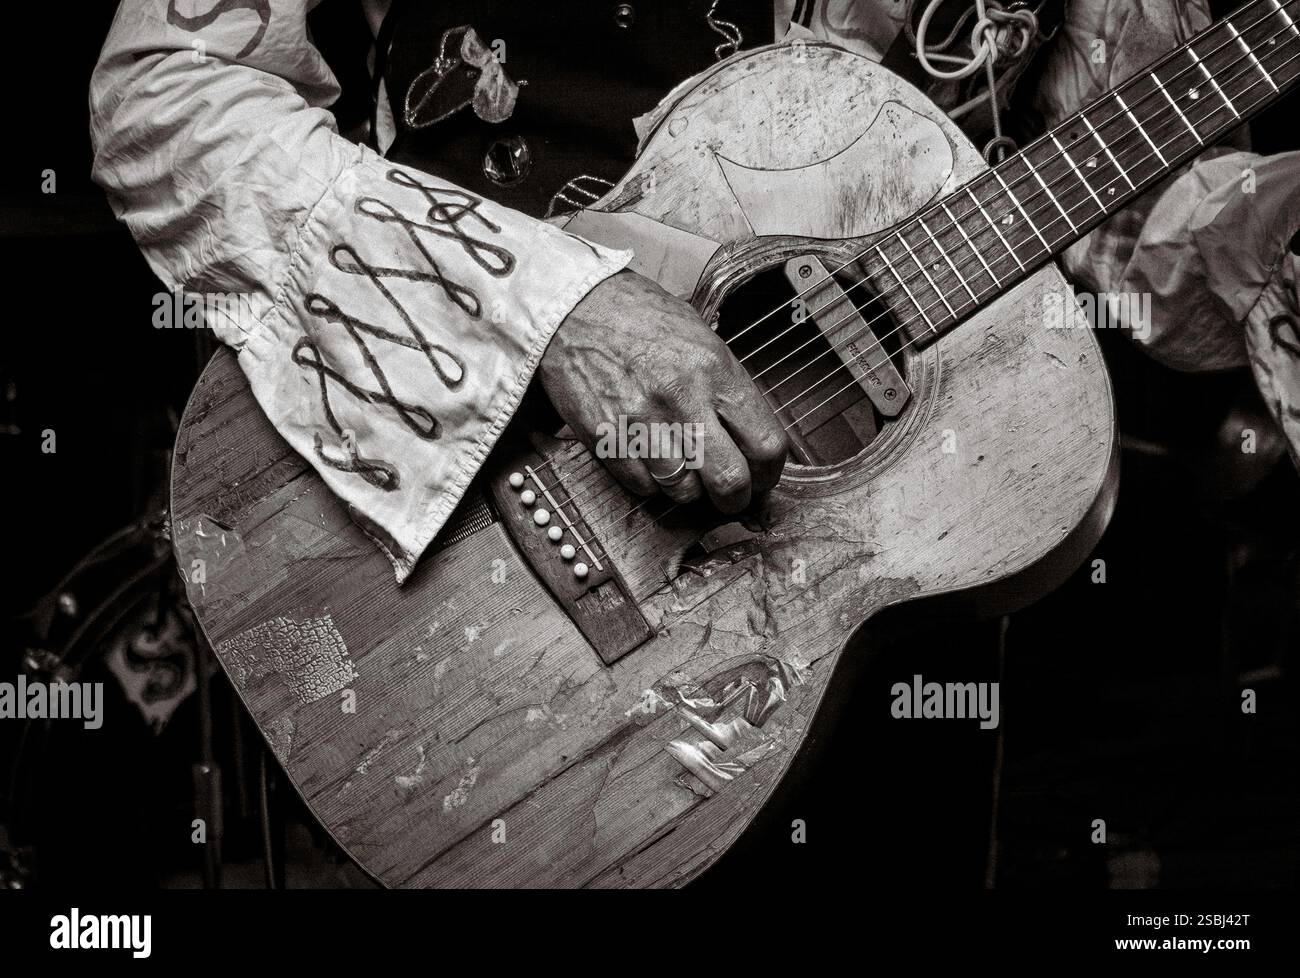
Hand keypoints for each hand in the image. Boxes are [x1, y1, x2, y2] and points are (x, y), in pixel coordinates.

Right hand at [538, 270, 787, 511]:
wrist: (573, 308)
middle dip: (734, 498)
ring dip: (688, 490)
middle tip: (729, 496)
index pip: (765, 443)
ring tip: (683, 471)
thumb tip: (750, 438)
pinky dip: (650, 483)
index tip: (761, 476)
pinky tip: (649, 460)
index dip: (769, 472)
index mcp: (714, 370)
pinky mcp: (606, 438)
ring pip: (683, 491)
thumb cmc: (639, 319)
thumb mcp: (701, 339)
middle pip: (729, 479)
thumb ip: (727, 389)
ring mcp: (642, 421)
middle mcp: (682, 398)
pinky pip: (642, 486)